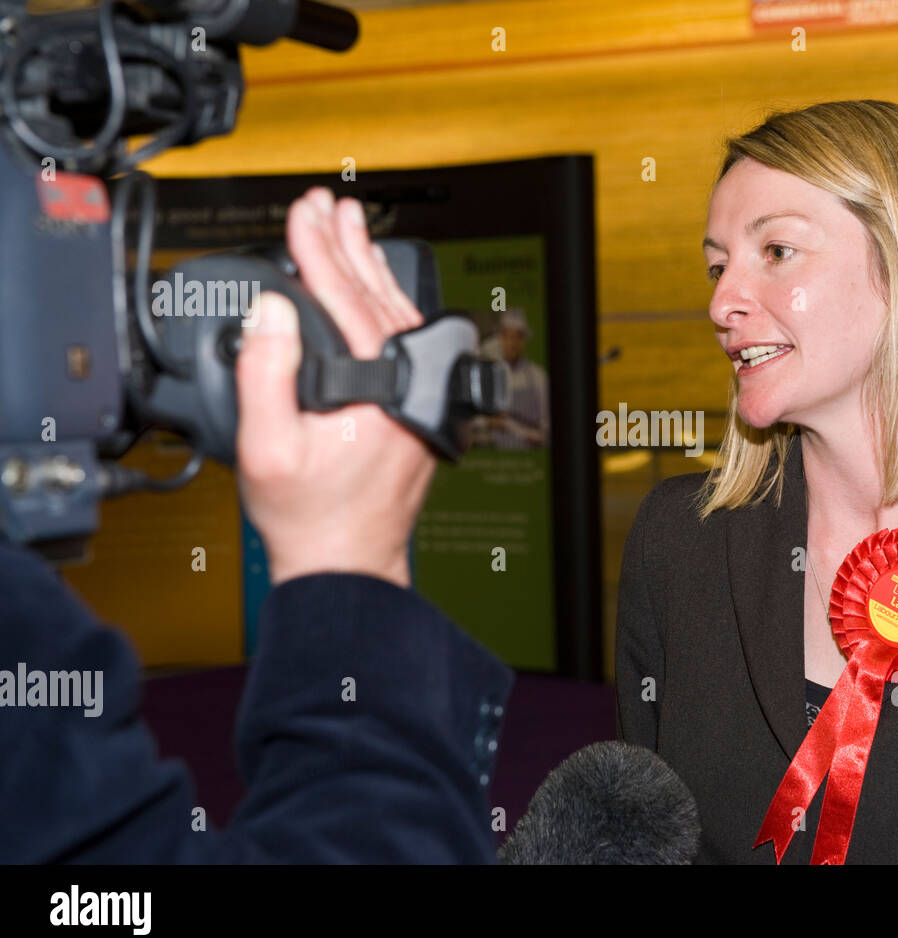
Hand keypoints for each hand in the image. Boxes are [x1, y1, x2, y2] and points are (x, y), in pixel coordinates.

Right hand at [235, 187, 432, 587]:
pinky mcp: (418, 410)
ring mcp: (420, 400)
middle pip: (382, 301)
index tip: (302, 215)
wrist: (346, 563)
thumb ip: (267, 373)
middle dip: (351, 247)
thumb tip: (273, 312)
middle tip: (329, 205)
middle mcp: (412, 391)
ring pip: (399, 318)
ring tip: (351, 230)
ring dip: (371, 271)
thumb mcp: (267, 447)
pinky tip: (373, 290)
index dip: (320, 254)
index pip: (350, 304)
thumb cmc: (310, 516)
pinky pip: (406, 342)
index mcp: (382, 392)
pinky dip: (385, 308)